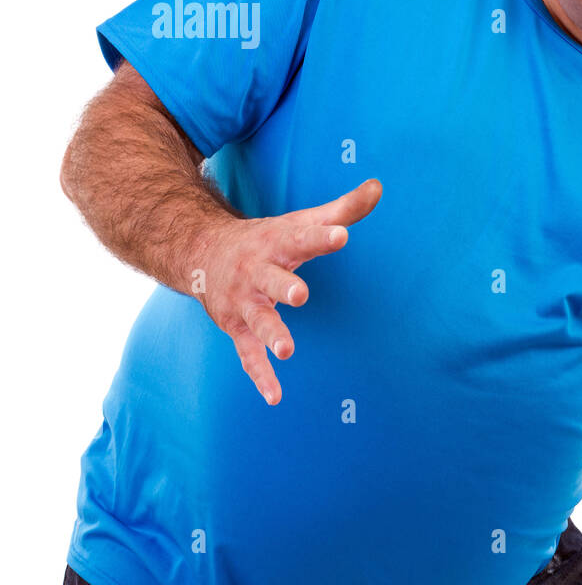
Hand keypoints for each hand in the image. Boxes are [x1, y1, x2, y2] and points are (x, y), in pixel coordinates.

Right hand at [194, 179, 382, 405]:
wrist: (201, 252)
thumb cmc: (267, 239)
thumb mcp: (300, 222)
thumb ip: (342, 210)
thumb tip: (378, 186)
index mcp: (277, 244)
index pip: (303, 238)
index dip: (322, 236)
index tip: (341, 234)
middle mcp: (256, 272)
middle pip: (272, 280)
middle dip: (284, 287)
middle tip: (301, 294)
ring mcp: (244, 302)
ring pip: (258, 320)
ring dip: (272, 334)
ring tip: (288, 351)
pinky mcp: (236, 328)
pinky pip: (247, 354)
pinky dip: (260, 375)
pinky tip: (275, 397)